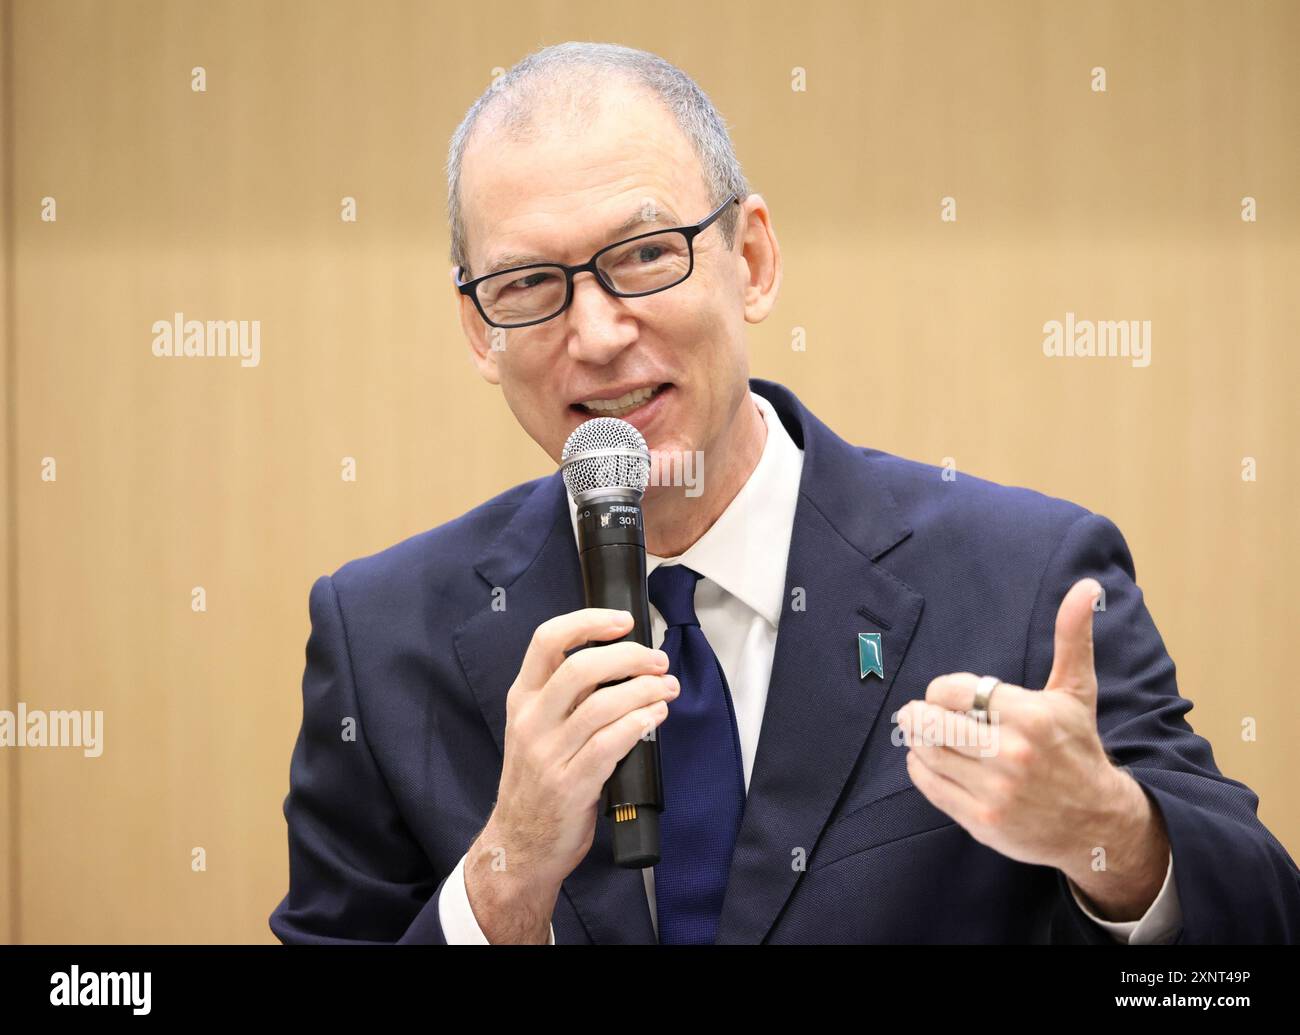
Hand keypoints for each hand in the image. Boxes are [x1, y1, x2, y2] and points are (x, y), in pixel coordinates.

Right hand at [465, 607, 678, 942]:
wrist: (520, 845)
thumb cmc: (539, 781)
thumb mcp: (537, 728)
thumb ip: (567, 696)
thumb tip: (621, 661)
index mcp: (522, 698)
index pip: (547, 640)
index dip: (588, 622)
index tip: (623, 620)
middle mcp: (531, 721)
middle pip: (581, 668)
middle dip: (630, 657)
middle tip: (658, 661)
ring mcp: (548, 754)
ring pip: (602, 704)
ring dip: (645, 691)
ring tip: (667, 689)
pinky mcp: (570, 785)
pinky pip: (610, 743)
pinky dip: (640, 723)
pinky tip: (656, 717)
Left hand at [896, 577, 1168, 918]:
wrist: (1097, 823)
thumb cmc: (1078, 748)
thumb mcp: (1076, 692)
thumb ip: (1072, 637)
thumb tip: (1086, 587)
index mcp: (1029, 716)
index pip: (948, 689)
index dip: (943, 690)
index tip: (955, 696)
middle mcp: (1011, 754)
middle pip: (928, 720)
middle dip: (922, 713)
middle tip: (928, 714)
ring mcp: (995, 791)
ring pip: (923, 750)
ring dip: (919, 739)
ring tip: (933, 735)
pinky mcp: (981, 820)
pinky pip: (926, 782)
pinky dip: (922, 767)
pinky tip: (939, 762)